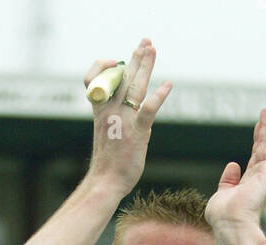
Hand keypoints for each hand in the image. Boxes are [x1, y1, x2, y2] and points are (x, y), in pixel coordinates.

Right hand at [85, 38, 171, 196]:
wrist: (105, 182)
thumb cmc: (107, 163)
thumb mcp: (105, 134)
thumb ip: (114, 119)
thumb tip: (130, 113)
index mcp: (101, 111)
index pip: (97, 80)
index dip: (104, 68)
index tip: (116, 61)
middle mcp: (111, 111)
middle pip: (123, 77)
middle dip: (135, 57)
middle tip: (145, 42)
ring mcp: (124, 120)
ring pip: (135, 86)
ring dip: (145, 65)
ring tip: (152, 49)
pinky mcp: (137, 132)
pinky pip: (148, 109)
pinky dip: (159, 96)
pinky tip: (168, 85)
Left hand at [205, 108, 265, 231]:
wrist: (230, 224)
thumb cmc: (223, 216)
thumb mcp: (222, 194)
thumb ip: (228, 181)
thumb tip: (233, 164)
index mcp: (249, 183)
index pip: (255, 156)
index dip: (257, 140)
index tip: (258, 126)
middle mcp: (260, 178)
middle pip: (264, 148)